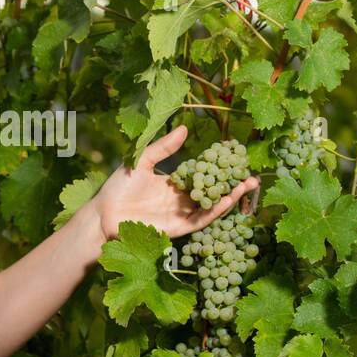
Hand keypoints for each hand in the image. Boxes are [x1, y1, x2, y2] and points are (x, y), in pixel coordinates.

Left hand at [89, 125, 259, 242]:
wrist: (104, 214)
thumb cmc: (118, 187)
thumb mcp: (142, 161)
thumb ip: (163, 148)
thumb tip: (184, 127)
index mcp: (174, 183)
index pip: (202, 173)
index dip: (218, 166)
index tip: (235, 155)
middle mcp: (181, 199)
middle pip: (212, 190)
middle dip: (232, 182)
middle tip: (252, 172)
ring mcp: (181, 214)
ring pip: (211, 205)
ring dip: (230, 196)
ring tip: (248, 184)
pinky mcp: (177, 228)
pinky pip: (200, 220)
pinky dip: (215, 211)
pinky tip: (228, 199)